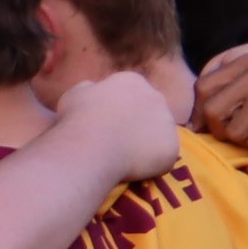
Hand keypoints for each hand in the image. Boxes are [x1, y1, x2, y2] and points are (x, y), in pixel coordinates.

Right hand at [51, 71, 188, 181]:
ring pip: (158, 133)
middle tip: (116, 138)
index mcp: (132, 81)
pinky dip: (151, 162)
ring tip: (124, 156)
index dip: (117, 107)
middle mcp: (155, 97)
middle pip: (150, 110)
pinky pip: (162, 156)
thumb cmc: (79, 117)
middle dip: (137, 122)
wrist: (92, 146)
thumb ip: (90, 90)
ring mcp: (167, 123)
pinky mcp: (172, 147)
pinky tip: (132, 167)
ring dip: (146, 142)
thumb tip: (94, 90)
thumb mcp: (75, 94)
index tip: (105, 120)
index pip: (130, 91)